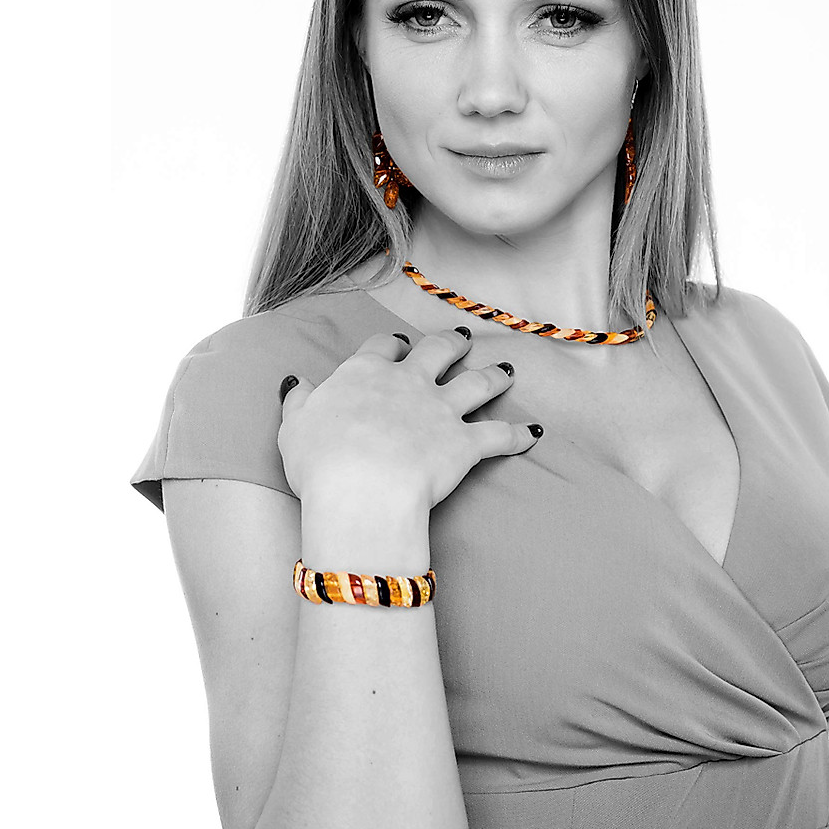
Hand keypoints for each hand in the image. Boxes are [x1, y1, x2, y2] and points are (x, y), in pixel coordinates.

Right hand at [277, 327, 541, 513]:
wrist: (362, 490)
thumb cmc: (321, 463)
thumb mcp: (294, 428)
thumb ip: (299, 402)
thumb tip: (297, 382)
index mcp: (366, 375)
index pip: (384, 347)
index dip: (394, 345)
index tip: (399, 345)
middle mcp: (409, 384)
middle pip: (438, 350)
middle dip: (451, 342)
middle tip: (460, 337)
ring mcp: (441, 411)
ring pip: (477, 383)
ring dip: (495, 376)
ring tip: (507, 371)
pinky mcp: (466, 443)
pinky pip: (500, 435)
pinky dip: (519, 434)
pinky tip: (534, 433)